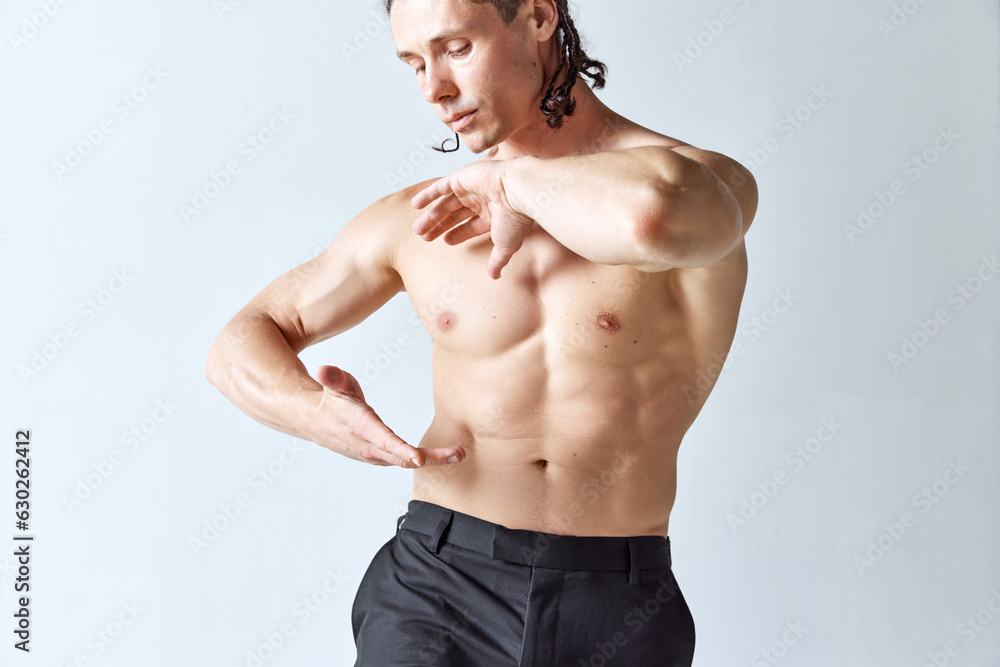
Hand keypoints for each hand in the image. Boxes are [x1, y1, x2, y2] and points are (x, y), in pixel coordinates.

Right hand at [311, 365, 464, 467]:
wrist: (318, 423)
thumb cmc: (333, 401)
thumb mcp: (333, 385)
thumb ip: (332, 378)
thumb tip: (322, 370)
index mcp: (362, 428)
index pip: (384, 441)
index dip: (402, 450)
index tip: (420, 458)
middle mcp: (370, 447)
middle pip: (403, 457)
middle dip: (432, 458)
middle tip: (458, 453)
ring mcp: (375, 455)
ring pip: (407, 462)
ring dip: (434, 460)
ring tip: (459, 454)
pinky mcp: (380, 457)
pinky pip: (404, 461)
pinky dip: (425, 461)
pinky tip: (444, 457)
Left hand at [411, 159, 534, 279]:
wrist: (518, 191)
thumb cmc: (515, 218)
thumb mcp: (505, 245)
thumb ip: (497, 261)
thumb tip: (495, 277)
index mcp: (492, 215)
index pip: (470, 227)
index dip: (457, 234)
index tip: (445, 241)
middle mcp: (481, 201)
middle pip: (454, 216)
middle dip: (440, 227)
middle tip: (424, 238)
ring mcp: (471, 188)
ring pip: (445, 204)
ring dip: (431, 216)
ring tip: (417, 229)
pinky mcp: (461, 177)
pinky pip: (440, 186)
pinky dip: (428, 195)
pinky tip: (415, 205)